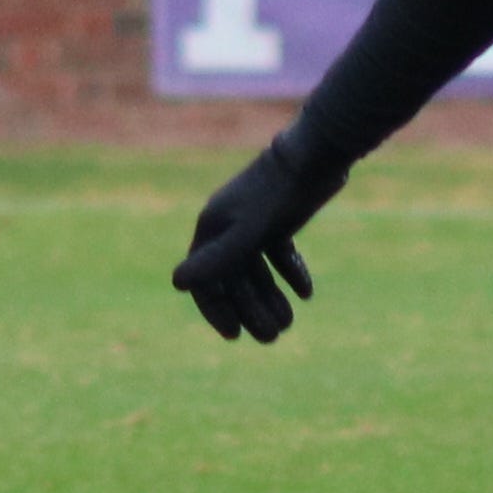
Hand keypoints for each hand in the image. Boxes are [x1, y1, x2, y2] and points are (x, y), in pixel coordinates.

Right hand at [172, 130, 346, 342]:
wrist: (315, 155)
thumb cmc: (279, 192)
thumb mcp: (250, 230)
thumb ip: (219, 258)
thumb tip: (178, 285)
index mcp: (212, 229)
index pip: (204, 279)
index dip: (216, 309)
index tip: (235, 336)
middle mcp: (228, 227)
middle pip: (233, 279)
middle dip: (251, 310)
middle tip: (273, 337)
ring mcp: (254, 223)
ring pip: (258, 270)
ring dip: (271, 297)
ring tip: (289, 322)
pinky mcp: (278, 219)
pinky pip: (279, 254)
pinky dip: (291, 273)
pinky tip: (306, 293)